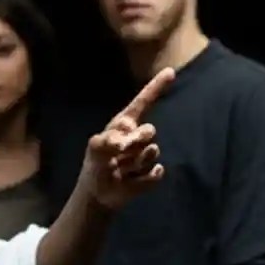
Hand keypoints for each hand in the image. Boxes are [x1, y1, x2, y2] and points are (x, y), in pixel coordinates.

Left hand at [80, 67, 174, 209]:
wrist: (99, 193)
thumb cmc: (95, 166)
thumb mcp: (94, 151)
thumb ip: (105, 141)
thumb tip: (122, 142)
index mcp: (125, 124)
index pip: (142, 102)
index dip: (155, 87)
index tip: (170, 72)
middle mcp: (138, 136)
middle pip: (150, 131)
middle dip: (136, 142)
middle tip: (119, 154)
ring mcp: (147, 154)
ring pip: (153, 153)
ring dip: (135, 165)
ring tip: (122, 170)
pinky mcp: (152, 172)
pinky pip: (157, 173)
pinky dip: (143, 180)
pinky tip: (130, 181)